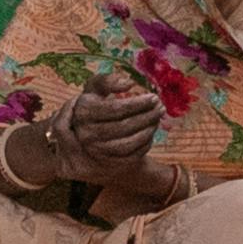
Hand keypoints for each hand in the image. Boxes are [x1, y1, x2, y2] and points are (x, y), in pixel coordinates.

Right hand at [48, 85, 168, 196]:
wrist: (82, 131)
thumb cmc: (93, 103)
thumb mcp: (94, 88)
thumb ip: (108, 81)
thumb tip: (128, 83)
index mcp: (84, 112)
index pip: (115, 109)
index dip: (137, 103)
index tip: (153, 97)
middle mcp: (87, 134)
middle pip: (123, 127)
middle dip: (146, 116)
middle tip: (160, 107)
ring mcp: (96, 150)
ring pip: (128, 143)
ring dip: (148, 130)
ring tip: (157, 118)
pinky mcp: (107, 162)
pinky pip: (131, 155)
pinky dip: (145, 143)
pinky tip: (150, 131)